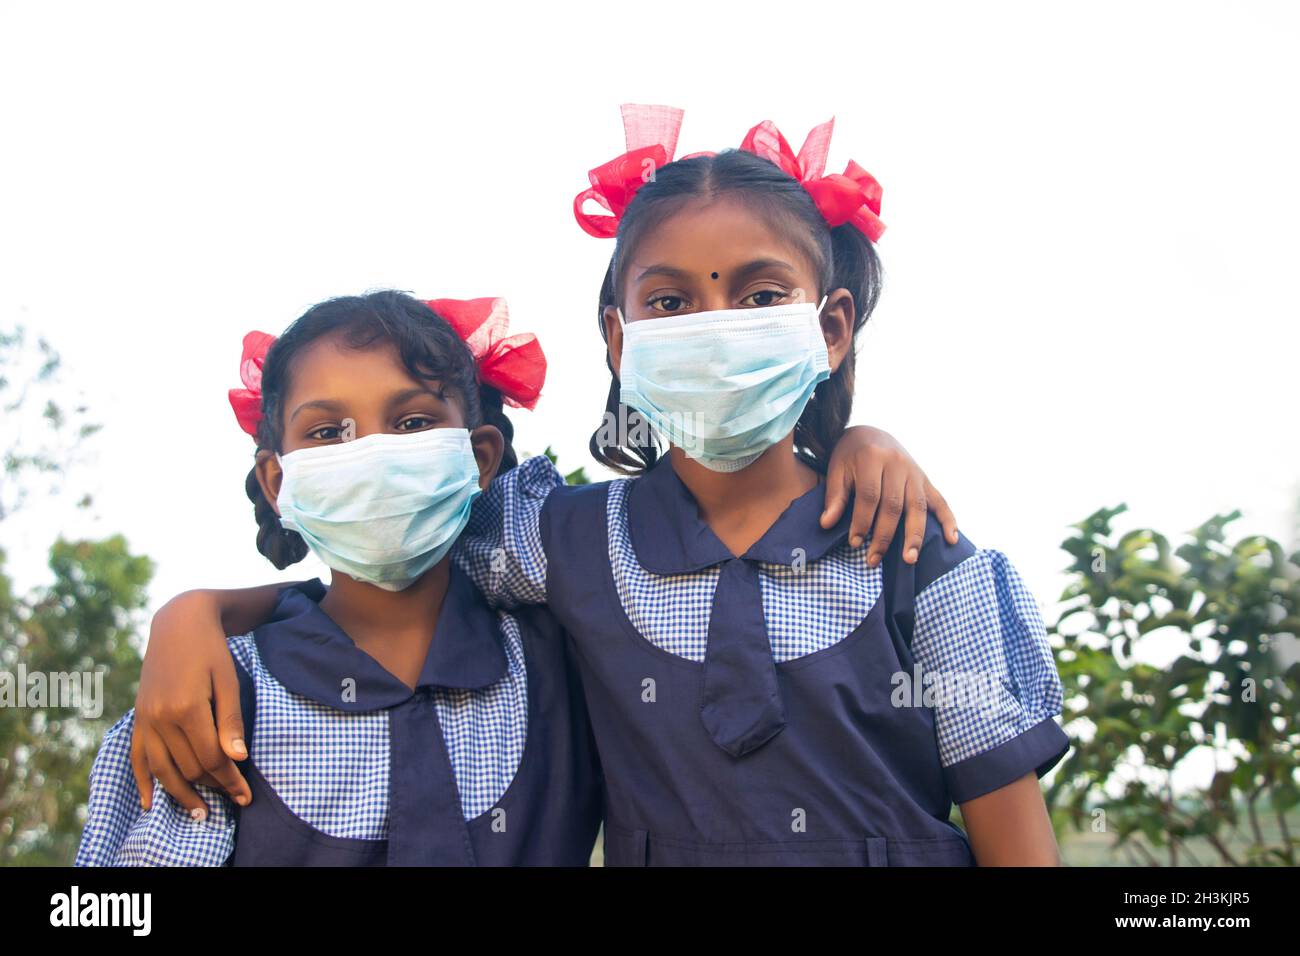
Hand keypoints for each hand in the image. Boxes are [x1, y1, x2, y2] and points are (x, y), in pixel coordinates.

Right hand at [130, 591, 251, 815]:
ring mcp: (146, 719)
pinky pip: (137, 756)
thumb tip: (237, 759)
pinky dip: (143, 781)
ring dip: (181, 794)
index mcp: (187, 708)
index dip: (230, 780)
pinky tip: (149, 803)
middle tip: (234, 800)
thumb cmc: (212, 649)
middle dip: (213, 786)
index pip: (211, 757)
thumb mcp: (229, 681)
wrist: (178, 623)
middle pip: (189, 766)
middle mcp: (161, 718)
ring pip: (163, 769)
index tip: (246, 796)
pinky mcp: (139, 717)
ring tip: (201, 813)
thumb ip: (230, 721)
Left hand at [820, 425, 958, 566]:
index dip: (862, 521)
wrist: (870, 433)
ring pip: (917, 507)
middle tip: (873, 560)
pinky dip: (948, 520)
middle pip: (893, 505)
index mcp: (872, 457)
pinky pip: (940, 501)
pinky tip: (951, 540)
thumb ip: (835, 496)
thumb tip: (827, 524)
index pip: (869, 496)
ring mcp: (915, 472)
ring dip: (914, 535)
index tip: (854, 543)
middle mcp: (897, 464)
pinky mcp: (925, 480)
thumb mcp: (837, 470)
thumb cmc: (850, 456)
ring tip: (909, 559)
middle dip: (884, 535)